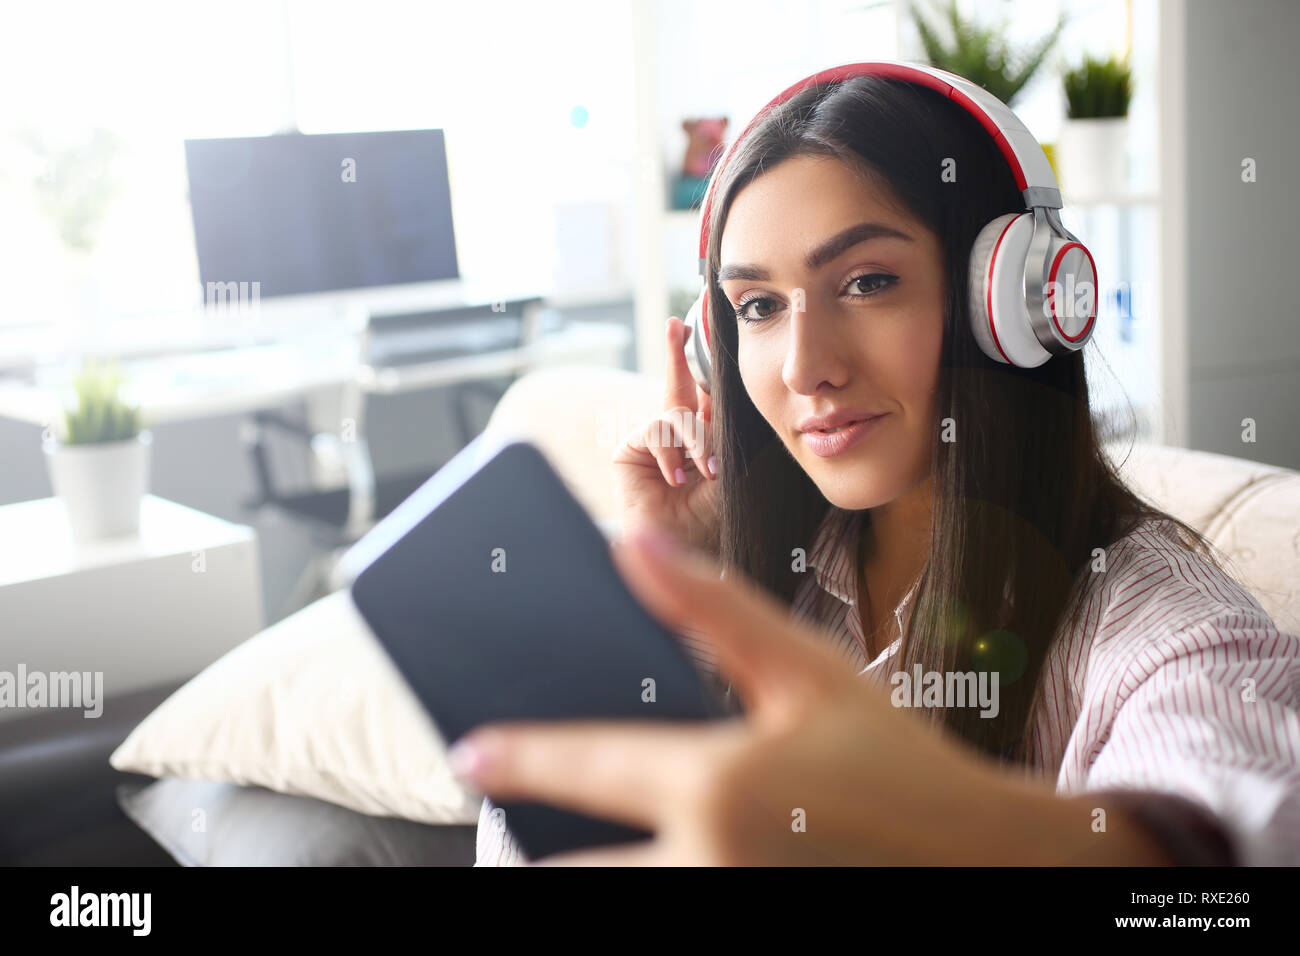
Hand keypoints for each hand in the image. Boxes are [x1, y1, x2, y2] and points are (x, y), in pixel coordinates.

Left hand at [449, 524, 1062, 864]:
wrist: (984, 858)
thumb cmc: (899, 763)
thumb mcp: (810, 671)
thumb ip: (715, 608)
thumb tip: (630, 545)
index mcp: (718, 785)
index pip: (590, 766)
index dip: (524, 757)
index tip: (470, 753)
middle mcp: (709, 860)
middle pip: (579, 869)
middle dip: (532, 851)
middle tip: (507, 831)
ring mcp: (725, 907)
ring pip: (612, 900)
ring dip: (580, 874)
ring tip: (557, 849)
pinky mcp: (745, 931)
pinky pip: (664, 914)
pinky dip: (639, 885)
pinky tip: (649, 857)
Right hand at [611, 317, 720, 555]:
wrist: (682, 552)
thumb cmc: (712, 520)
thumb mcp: (732, 470)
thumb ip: (725, 434)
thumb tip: (723, 393)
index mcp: (706, 440)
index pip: (710, 397)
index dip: (711, 370)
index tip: (712, 331)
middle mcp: (678, 436)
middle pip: (679, 384)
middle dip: (676, 353)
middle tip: (677, 324)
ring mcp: (653, 442)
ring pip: (676, 411)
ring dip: (696, 440)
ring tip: (705, 472)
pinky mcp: (630, 450)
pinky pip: (656, 430)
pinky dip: (671, 451)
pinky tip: (676, 478)